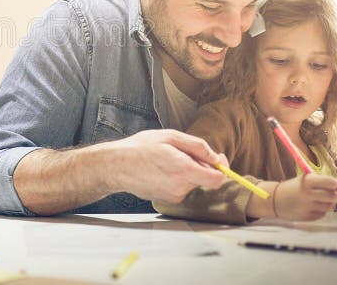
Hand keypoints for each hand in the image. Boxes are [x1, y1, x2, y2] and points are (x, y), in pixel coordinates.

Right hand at [109, 129, 226, 203]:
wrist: (116, 166)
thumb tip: (216, 157)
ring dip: (186, 172)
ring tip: (166, 160)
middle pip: (204, 179)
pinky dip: (176, 178)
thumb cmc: (140, 148)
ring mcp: (174, 196)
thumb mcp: (170, 137)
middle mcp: (181, 187)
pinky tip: (160, 170)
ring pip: (192, 183)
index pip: (217, 180)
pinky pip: (181, 187)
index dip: (221, 169)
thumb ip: (197, 147)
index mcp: (184, 170)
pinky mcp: (167, 199)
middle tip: (181, 153)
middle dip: (199, 165)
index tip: (216, 161)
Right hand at [273, 174, 336, 220]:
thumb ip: (325, 183)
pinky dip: (320, 211)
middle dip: (336, 195)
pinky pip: (322, 214)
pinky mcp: (307, 217)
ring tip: (317, 200)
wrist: (275, 199)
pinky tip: (312, 207)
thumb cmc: (294, 187)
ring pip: (329, 206)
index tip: (336, 186)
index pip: (331, 182)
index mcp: (307, 181)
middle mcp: (307, 194)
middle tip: (331, 194)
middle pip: (333, 196)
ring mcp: (307, 207)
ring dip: (327, 203)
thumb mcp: (306, 180)